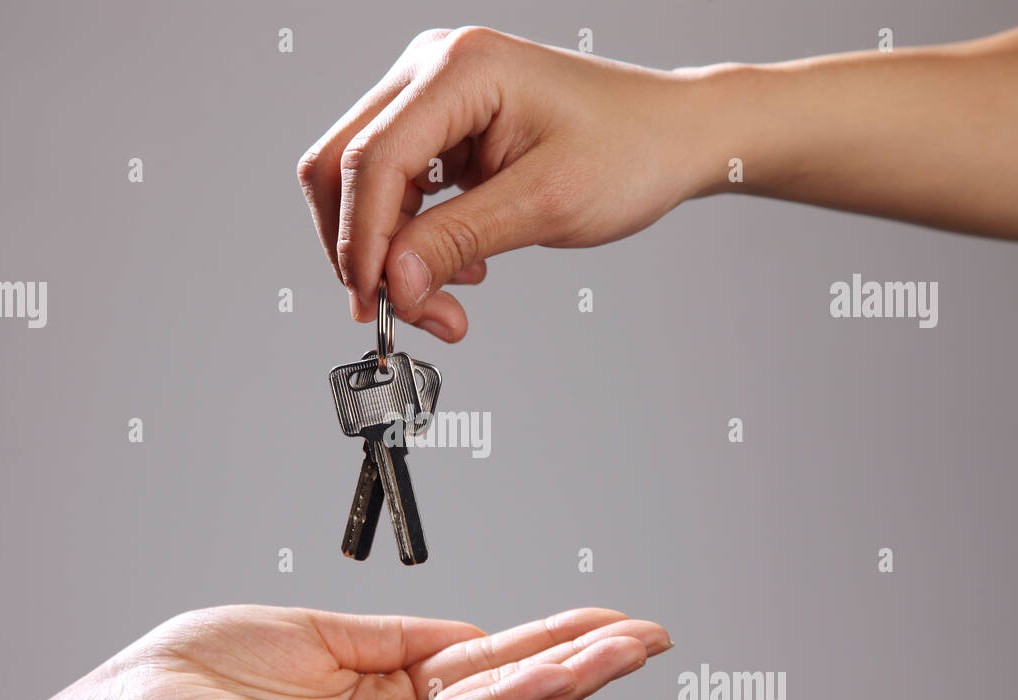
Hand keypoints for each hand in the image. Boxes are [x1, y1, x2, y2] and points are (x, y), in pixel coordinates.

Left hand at [94, 604, 671, 699]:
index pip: (491, 670)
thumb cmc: (208, 674)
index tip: (608, 622)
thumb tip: (472, 637)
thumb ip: (401, 641)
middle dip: (582, 666)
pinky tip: (551, 676)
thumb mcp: (324, 637)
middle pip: (507, 699)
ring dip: (562, 683)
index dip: (554, 644)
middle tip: (649, 636)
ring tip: (622, 653)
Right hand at [297, 27, 717, 340]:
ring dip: (389, 253)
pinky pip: (394, 189)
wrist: (673, 136)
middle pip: (344, 166)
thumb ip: (458, 239)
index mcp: (459, 70)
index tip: (377, 304)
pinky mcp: (440, 127)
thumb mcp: (545, 203)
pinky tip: (458, 267)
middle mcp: (432, 70)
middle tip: (405, 312)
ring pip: (361, 185)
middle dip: (365, 249)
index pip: (372, 160)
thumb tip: (395, 283)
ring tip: (444, 301)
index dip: (363, 241)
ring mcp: (431, 96)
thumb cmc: (631, 150)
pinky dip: (410, 240)